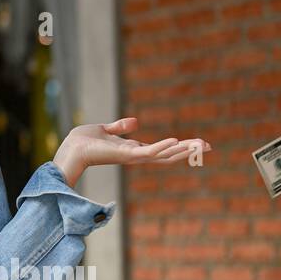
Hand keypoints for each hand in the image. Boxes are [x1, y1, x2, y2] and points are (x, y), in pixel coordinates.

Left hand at [53, 117, 210, 186]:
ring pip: (164, 155)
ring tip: (201, 145)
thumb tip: (135, 122)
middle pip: (169, 155)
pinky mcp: (127, 155)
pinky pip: (150, 151)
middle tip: (209, 146)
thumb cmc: (85, 141)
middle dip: (189, 151)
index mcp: (133, 150)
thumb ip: (120, 127)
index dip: (180, 147)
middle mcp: (136, 155)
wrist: (72, 147)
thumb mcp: (106, 130)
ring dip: (183, 149)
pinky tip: (176, 140)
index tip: (197, 143)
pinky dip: (163, 147)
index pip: (162, 150)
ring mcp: (133, 157)